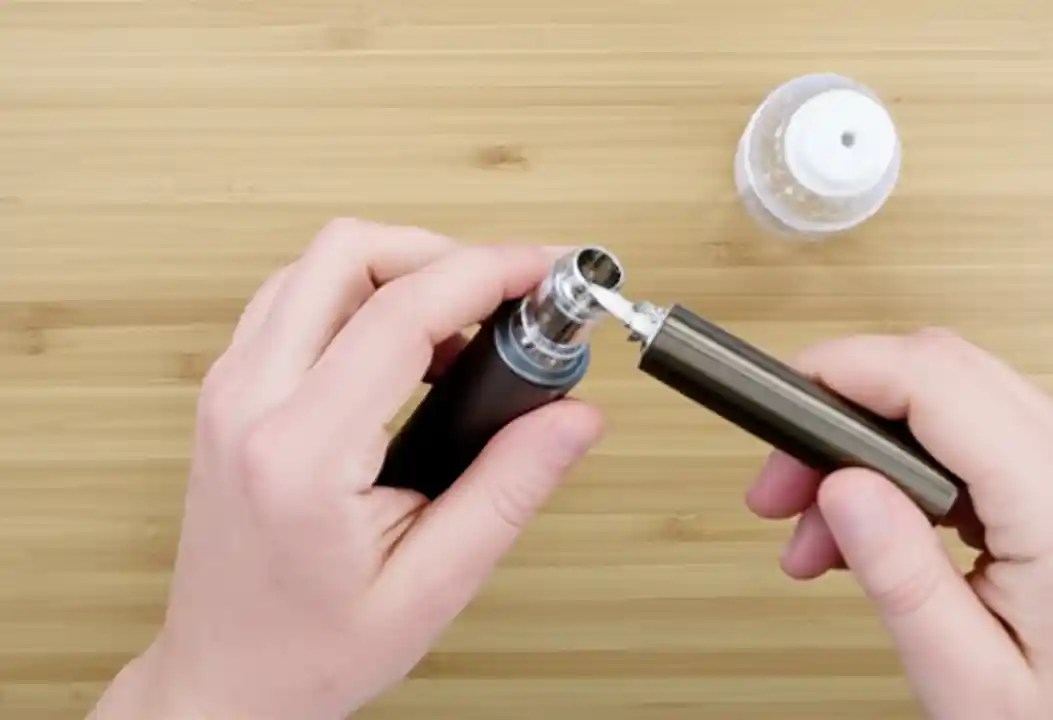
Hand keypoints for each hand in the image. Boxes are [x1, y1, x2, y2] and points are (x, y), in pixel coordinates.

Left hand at [90, 219, 602, 719]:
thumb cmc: (310, 648)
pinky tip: (409, 352)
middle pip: (344, 252)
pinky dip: (362, 298)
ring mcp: (230, 391)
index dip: (486, 273)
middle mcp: (249, 404)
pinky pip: (297, 299)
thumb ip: (509, 489)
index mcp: (300, 455)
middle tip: (503, 297)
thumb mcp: (433, 585)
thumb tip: (573, 417)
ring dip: (400, 273)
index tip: (543, 273)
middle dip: (440, 253)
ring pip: (317, 265)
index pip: (399, 315)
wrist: (226, 679)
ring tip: (462, 334)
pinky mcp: (231, 392)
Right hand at [747, 331, 1052, 718]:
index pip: (935, 378)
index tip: (777, 402)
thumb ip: (900, 573)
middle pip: (936, 368)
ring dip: (865, 445)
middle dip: (839, 414)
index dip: (843, 371)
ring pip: (945, 391)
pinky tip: (870, 525)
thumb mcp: (965, 676)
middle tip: (780, 492)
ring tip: (817, 534)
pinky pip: (969, 426)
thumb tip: (840, 482)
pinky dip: (902, 461)